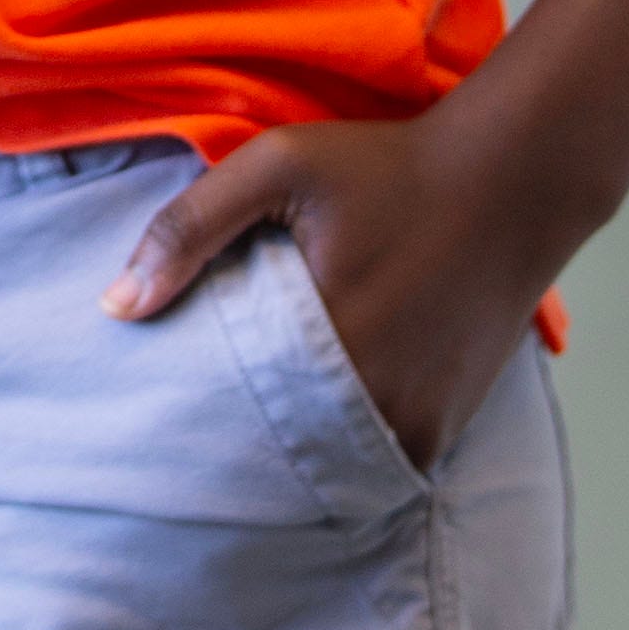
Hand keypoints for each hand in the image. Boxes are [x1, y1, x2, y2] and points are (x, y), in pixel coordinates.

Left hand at [100, 101, 554, 474]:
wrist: (512, 180)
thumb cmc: (387, 165)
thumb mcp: (279, 165)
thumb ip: (190, 227)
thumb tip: (116, 307)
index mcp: (327, 345)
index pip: (231, 420)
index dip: (191, 420)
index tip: (161, 412)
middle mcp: (377, 402)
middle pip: (277, 453)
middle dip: (237, 442)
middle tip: (193, 430)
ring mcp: (420, 423)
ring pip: (328, 465)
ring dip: (293, 446)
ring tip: (254, 416)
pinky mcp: (447, 428)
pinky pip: (377, 462)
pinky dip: (345, 444)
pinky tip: (320, 407)